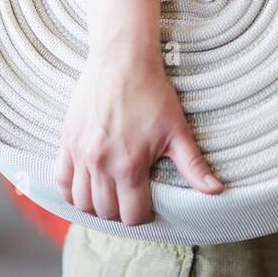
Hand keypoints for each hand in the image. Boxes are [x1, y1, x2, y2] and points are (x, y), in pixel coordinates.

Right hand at [55, 45, 221, 224]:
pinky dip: (70, 190)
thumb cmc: (152, 93)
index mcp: (130, 166)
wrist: (122, 61)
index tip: (148, 206)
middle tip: (130, 199)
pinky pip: (61, 179)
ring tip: (109, 195)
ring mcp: (80, 153)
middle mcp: (101, 164)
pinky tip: (84, 187)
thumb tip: (216, 190)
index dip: (143, 215)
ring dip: (95, 205)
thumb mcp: (178, 131)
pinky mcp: (67, 141)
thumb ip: (194, 166)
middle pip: (105, 212)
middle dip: (120, 212)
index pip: (132, 215)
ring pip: (80, 201)